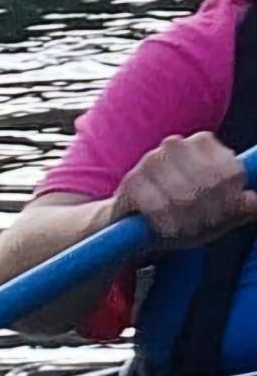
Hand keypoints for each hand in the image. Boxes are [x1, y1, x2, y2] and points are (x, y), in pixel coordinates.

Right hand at [111, 133, 256, 248]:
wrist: (136, 226)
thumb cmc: (182, 216)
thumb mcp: (216, 216)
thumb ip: (237, 209)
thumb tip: (252, 201)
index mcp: (202, 145)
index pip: (229, 169)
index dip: (230, 198)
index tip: (225, 215)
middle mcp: (174, 145)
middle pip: (207, 182)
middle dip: (209, 213)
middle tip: (204, 228)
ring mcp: (149, 160)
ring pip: (182, 194)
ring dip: (187, 219)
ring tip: (184, 230)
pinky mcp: (130, 181)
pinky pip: (156, 204)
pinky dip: (164, 221)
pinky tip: (165, 228)